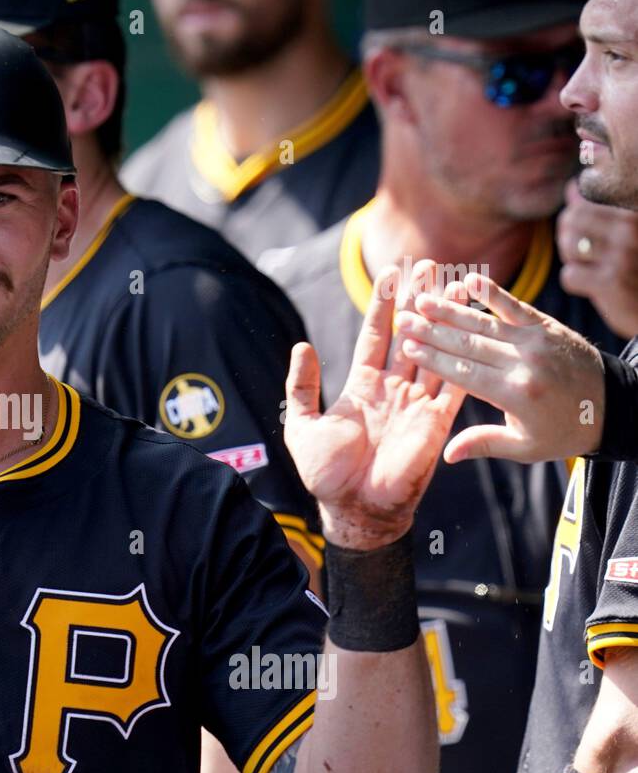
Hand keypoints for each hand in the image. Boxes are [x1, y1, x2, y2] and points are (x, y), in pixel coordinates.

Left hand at [284, 265, 465, 549]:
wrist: (357, 509)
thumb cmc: (326, 473)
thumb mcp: (302, 425)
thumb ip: (302, 386)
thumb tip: (302, 346)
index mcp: (362, 387)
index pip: (376, 337)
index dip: (383, 306)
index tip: (389, 273)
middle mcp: (393, 389)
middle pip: (410, 336)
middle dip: (418, 301)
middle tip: (427, 264)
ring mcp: (417, 403)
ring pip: (435, 352)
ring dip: (444, 320)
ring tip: (453, 283)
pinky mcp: (437, 421)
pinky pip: (453, 385)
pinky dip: (463, 356)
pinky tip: (471, 327)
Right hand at [395, 271, 604, 463]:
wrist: (613, 407)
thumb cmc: (564, 431)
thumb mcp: (525, 447)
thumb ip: (485, 444)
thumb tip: (447, 454)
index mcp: (514, 394)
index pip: (462, 372)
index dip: (432, 359)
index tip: (406, 348)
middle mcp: (524, 363)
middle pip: (466, 344)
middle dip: (431, 331)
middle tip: (402, 320)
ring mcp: (536, 341)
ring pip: (484, 323)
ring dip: (450, 310)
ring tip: (421, 300)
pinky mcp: (548, 327)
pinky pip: (516, 307)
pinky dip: (493, 293)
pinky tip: (469, 281)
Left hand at [557, 179, 637, 337]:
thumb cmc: (637, 269)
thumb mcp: (626, 234)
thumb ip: (598, 211)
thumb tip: (571, 188)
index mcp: (633, 217)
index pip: (579, 208)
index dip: (571, 225)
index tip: (585, 238)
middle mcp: (630, 231)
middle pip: (569, 224)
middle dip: (568, 240)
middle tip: (585, 256)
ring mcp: (621, 256)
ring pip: (568, 247)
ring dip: (573, 261)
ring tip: (593, 270)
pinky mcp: (611, 283)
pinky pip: (569, 276)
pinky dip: (576, 283)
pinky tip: (595, 287)